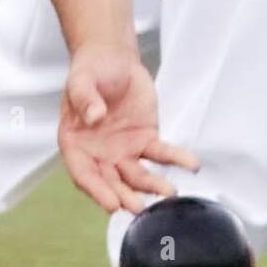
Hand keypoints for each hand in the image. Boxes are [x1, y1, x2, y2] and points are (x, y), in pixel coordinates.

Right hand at [58, 43, 199, 213]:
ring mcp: (123, 150)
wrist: (112, 59)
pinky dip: (176, 159)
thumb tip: (94, 117)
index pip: (84, 174)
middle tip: (138, 207)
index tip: (112, 204)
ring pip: (137, 175)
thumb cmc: (90, 71)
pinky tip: (190, 164)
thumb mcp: (81, 80)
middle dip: (125, 196)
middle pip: (112, 181)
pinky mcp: (145, 140)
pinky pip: (161, 153)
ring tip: (169, 192)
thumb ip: (84, 98)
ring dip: (152, 185)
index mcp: (76, 145)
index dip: (97, 191)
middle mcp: (99, 154)